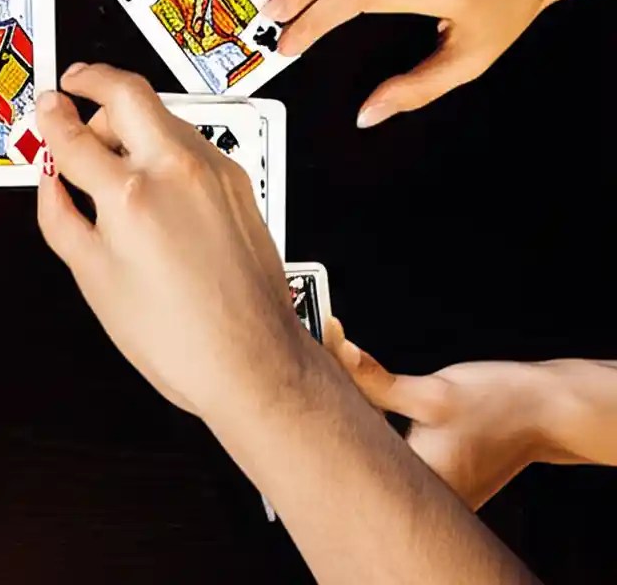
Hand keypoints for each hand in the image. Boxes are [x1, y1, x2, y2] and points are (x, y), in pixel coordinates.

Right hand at [36, 63, 304, 415]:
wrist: (251, 361)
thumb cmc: (176, 336)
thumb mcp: (94, 278)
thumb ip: (60, 217)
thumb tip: (47, 181)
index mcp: (130, 195)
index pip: (74, 134)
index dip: (50, 117)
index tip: (44, 108)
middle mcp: (176, 169)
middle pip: (127, 91)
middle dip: (93, 80)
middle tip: (74, 85)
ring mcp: (213, 170)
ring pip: (162, 113)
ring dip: (129, 115)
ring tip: (107, 147)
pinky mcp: (237, 181)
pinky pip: (189, 142)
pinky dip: (160, 143)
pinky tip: (148, 175)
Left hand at [322, 319, 547, 508]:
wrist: (547, 410)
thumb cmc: (501, 402)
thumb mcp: (432, 391)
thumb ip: (375, 380)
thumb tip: (336, 353)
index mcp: (418, 486)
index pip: (349, 457)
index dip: (322, 422)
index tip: (304, 389)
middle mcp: (423, 498)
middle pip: (357, 457)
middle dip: (337, 419)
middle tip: (322, 377)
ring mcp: (430, 492)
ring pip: (373, 454)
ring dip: (357, 420)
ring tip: (349, 384)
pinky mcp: (433, 478)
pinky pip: (389, 454)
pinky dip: (376, 427)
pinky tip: (370, 403)